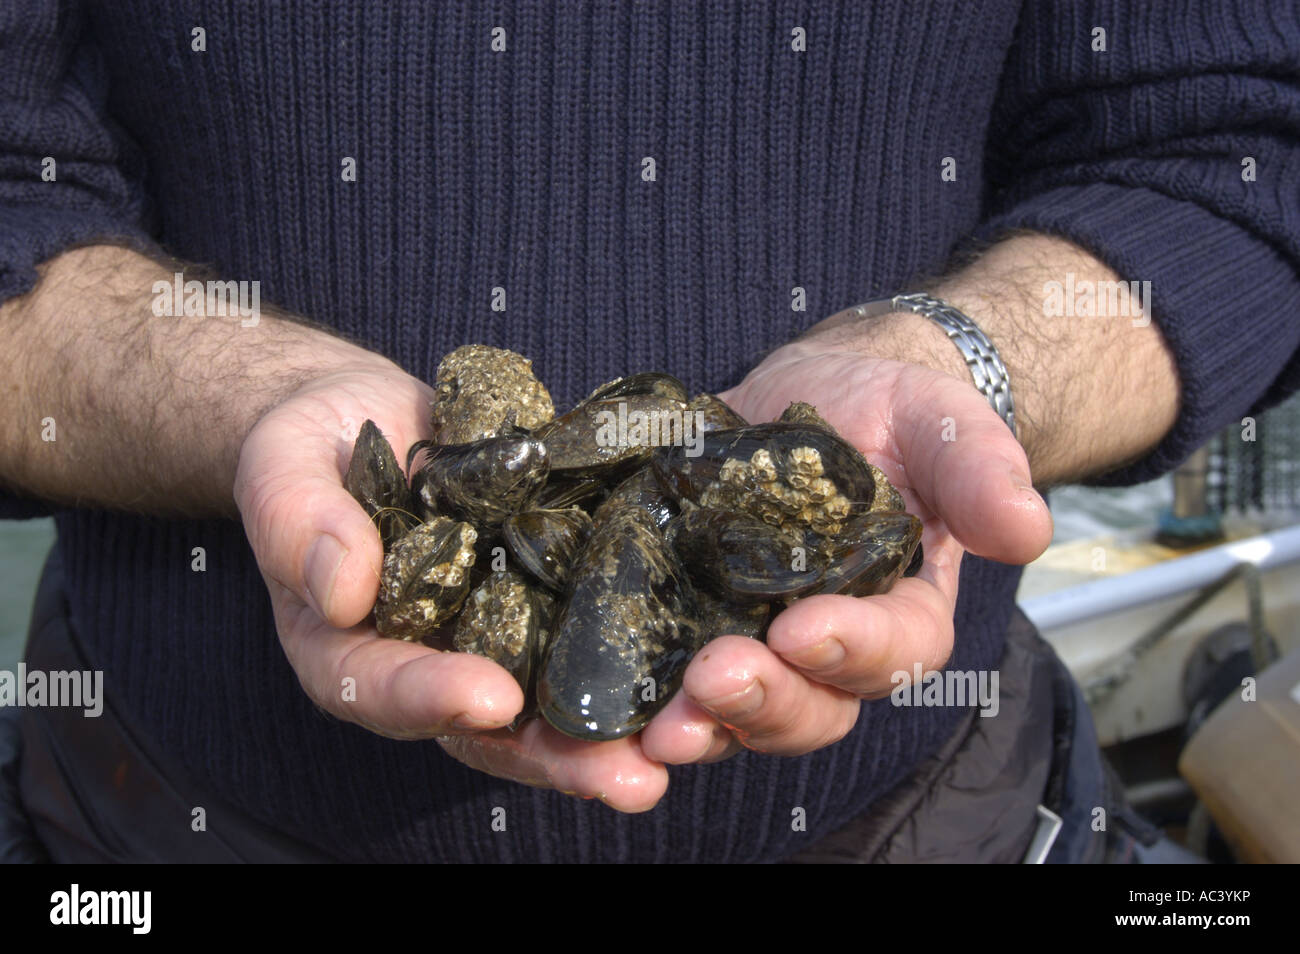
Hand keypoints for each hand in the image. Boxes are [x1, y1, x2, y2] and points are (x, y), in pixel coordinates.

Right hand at [233, 358, 671, 810]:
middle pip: (490, 727)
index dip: (435, 696)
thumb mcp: (283, 469)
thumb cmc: (309, 444)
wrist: (367, 416)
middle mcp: (432, 659)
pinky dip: (642, 655)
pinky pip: (592, 634)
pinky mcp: (548, 595)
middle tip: (629, 779)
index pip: (385, 689)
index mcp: (352, 648)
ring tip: (682, 748)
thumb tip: (342, 590)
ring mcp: (497, 633)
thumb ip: (300, 525)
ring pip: (556, 698)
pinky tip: (702, 666)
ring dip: (619, 730)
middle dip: (560, 757)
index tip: (491, 696)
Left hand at [632, 324, 1052, 766]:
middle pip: (807, 707)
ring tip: (656, 726)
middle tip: (715, 680)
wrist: (814, 397)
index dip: (853, 649)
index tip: (806, 626)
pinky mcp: (681, 623)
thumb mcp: (939, 424)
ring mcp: (748, 643)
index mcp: (898, 613)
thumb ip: (979, 471)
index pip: (892, 652)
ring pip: (729, 714)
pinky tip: (592, 721)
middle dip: (762, 702)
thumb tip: (1026, 529)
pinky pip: (658, 681)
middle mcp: (822, 649)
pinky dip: (627, 712)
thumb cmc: (889, 414)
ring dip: (693, 726)